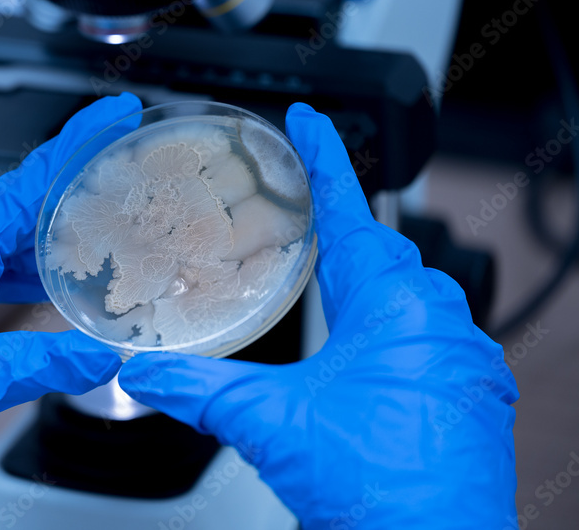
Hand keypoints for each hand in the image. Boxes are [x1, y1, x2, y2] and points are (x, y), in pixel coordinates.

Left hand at [0, 94, 142, 490]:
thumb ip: (31, 365)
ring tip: (105, 226)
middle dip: (70, 185)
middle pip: (16, 207)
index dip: (69, 149)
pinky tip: (57, 285)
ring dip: (54, 233)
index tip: (108, 115)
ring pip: (6, 242)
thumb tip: (96, 358)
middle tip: (120, 168)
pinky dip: (29, 274)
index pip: (18, 188)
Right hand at [119, 103, 518, 527]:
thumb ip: (200, 389)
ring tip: (329, 274)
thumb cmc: (378, 490)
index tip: (310, 119)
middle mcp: (440, 324)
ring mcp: (462, 361)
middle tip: (306, 208)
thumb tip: (141, 374)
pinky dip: (391, 327)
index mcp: (395, 307)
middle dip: (344, 226)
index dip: (325, 159)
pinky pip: (429, 337)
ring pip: (411, 296)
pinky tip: (363, 351)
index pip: (352, 210)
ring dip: (368, 281)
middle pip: (384, 252)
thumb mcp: (270, 424)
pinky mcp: (468, 395)